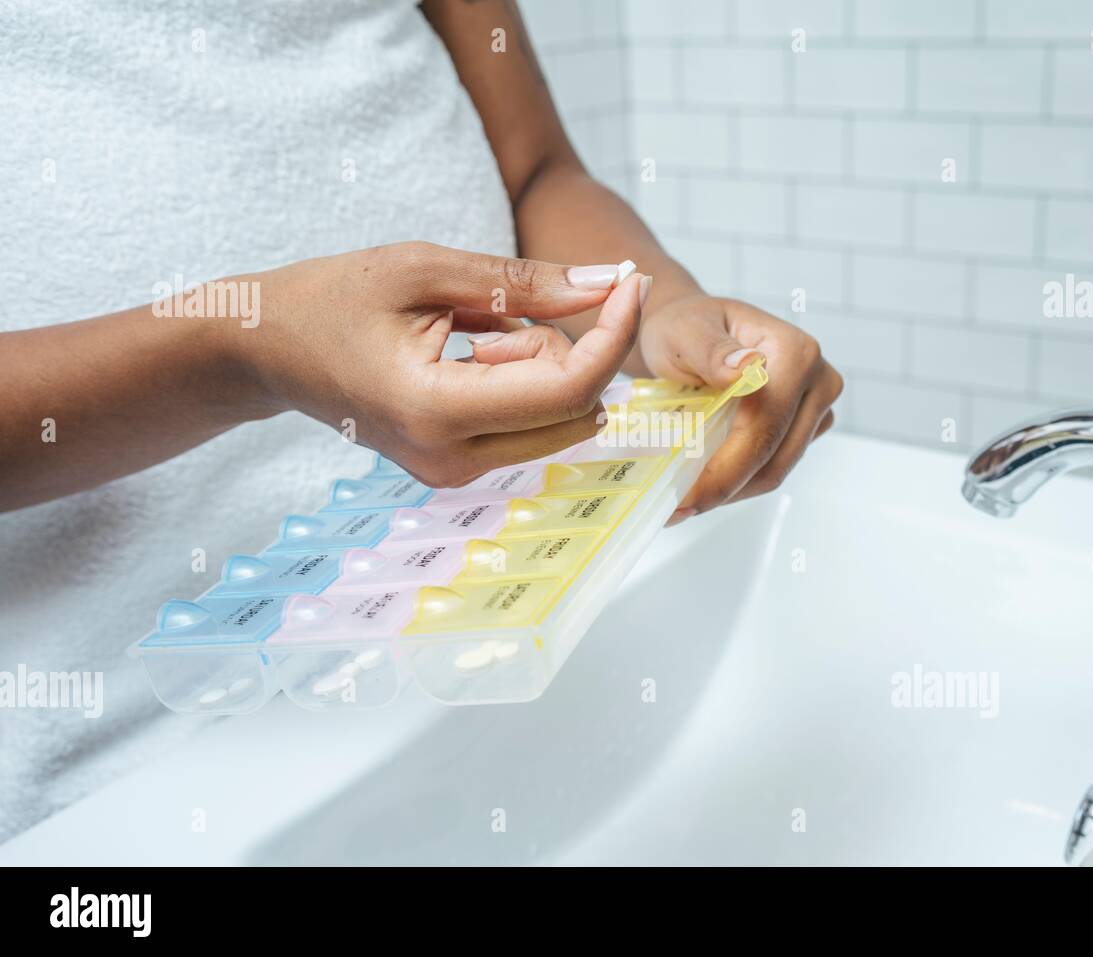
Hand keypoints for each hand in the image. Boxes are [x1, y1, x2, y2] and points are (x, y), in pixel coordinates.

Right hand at [239, 241, 646, 486]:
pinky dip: (521, 381)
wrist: (268, 348)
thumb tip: (611, 283)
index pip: (569, 390)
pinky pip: (530, 424)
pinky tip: (467, 355)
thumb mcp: (428, 268)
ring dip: (541, 365)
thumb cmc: (334, 297)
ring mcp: (453, 475)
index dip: (614, 333)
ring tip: (468, 333)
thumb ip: (526, 282)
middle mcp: (451, 462)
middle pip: (576, 410)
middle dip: (567, 350)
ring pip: (559, 419)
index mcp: (438, 411)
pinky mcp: (457, 471)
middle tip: (502, 310)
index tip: (630, 280)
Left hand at [634, 295, 842, 523]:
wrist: (692, 331)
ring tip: (683, 499)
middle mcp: (819, 381)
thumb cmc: (686, 327)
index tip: (681, 497)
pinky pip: (774, 467)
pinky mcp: (806, 427)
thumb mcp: (685, 331)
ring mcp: (817, 407)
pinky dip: (738, 481)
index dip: (723, 472)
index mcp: (796, 354)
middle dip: (723, 489)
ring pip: (776, 470)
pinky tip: (704, 482)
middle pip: (774, 458)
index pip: (763, 429)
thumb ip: (712, 350)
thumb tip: (747, 369)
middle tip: (675, 508)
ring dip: (730, 491)